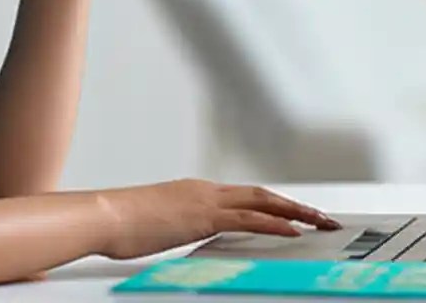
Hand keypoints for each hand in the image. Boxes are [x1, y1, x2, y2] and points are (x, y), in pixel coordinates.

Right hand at [93, 178, 343, 259]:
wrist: (104, 215)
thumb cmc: (120, 223)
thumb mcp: (156, 224)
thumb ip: (176, 226)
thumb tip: (180, 235)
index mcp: (195, 192)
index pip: (244, 196)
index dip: (272, 204)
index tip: (293, 214)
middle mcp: (205, 191)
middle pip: (261, 194)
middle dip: (294, 206)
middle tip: (321, 217)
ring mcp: (205, 201)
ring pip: (262, 202)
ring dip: (295, 212)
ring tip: (320, 222)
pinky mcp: (203, 217)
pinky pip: (248, 219)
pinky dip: (274, 223)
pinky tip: (294, 231)